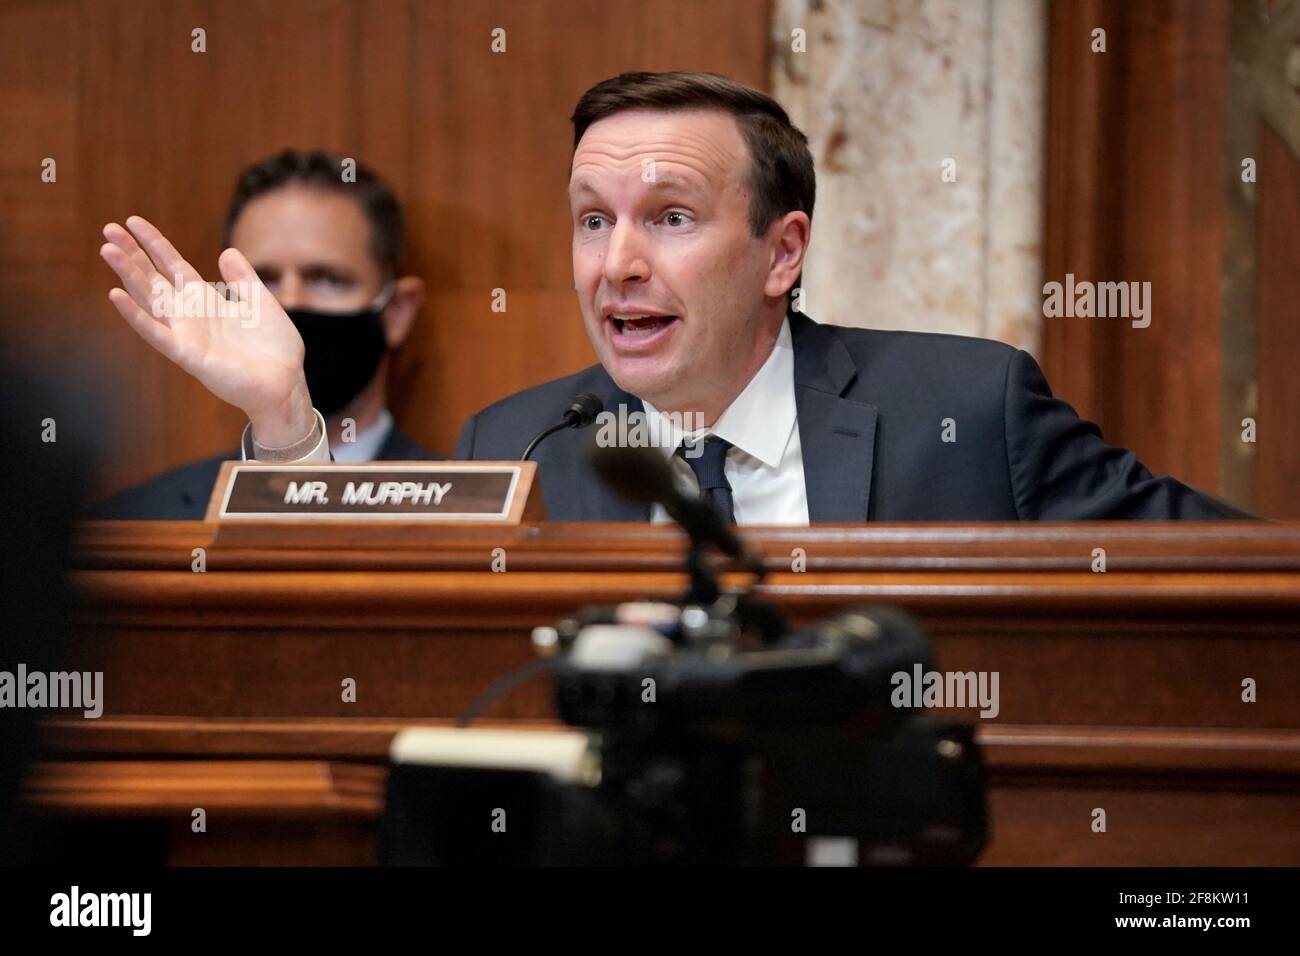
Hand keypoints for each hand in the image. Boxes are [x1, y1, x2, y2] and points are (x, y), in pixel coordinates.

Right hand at [99, 215, 314, 446]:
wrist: (284, 383)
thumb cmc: (274, 348)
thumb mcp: (261, 303)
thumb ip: (243, 279)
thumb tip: (227, 251)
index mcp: (207, 300)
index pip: (173, 265)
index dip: (154, 244)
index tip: (133, 222)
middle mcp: (191, 314)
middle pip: (154, 278)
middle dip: (132, 254)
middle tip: (108, 229)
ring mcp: (186, 333)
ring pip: (149, 299)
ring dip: (128, 275)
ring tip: (108, 250)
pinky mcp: (188, 354)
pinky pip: (156, 333)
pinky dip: (135, 316)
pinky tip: (116, 295)